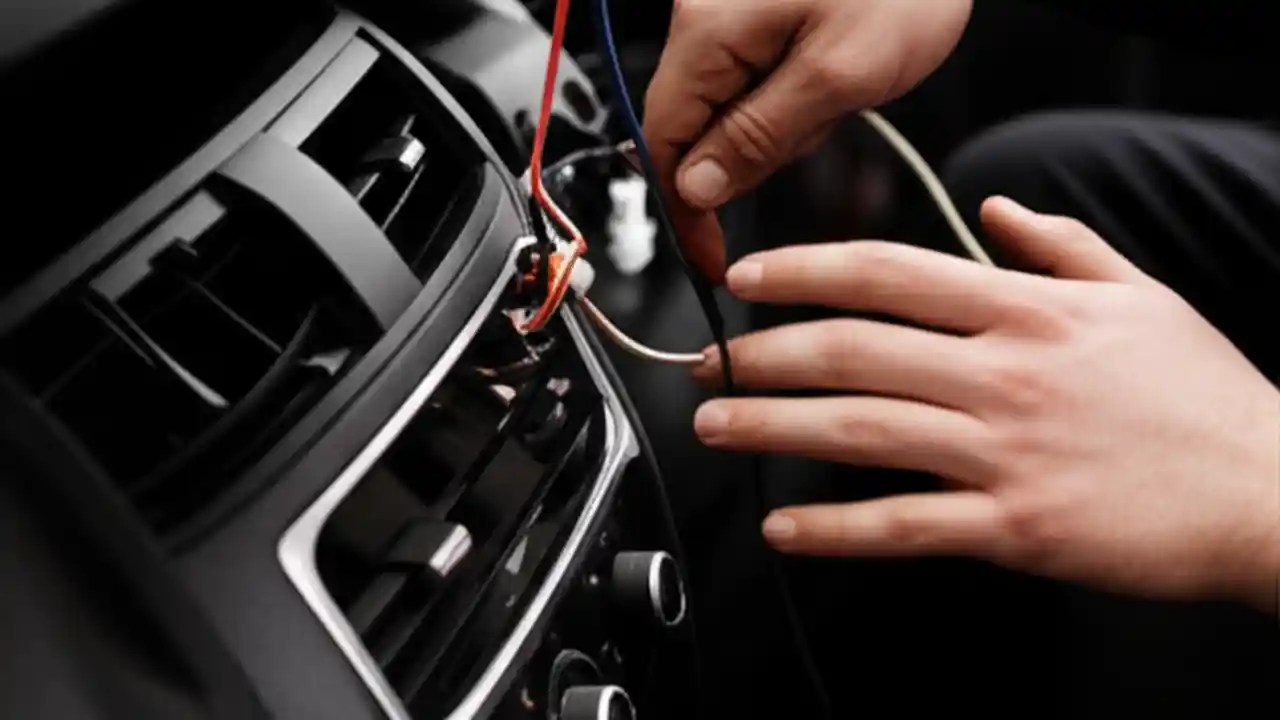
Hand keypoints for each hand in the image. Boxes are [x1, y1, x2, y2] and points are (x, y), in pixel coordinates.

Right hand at [643, 0, 971, 282]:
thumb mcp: (838, 75)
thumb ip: (757, 138)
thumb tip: (695, 189)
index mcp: (708, 32)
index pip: (660, 142)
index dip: (683, 209)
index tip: (711, 256)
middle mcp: (702, 17)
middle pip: (692, 127)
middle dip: (751, 152)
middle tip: (822, 123)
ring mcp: (726, 11)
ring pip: (726, 108)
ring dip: (781, 121)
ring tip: (842, 85)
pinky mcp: (753, 10)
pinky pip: (753, 77)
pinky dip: (792, 93)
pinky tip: (835, 72)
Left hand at [691, 197, 1279, 613]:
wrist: (1269, 494)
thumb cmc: (1203, 398)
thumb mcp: (1140, 295)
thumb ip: (1058, 245)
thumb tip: (996, 210)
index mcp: (1028, 311)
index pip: (889, 273)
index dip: (806, 270)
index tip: (751, 277)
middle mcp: (1005, 373)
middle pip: (854, 350)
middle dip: (764, 354)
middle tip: (710, 365)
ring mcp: (1005, 451)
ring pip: (861, 430)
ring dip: (773, 426)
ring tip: (718, 426)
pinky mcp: (1014, 526)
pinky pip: (902, 524)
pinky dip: (834, 528)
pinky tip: (785, 526)